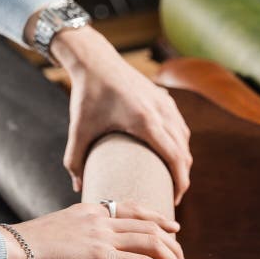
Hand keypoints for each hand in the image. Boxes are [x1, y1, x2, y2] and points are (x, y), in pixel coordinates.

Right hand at [0, 202, 189, 258]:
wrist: (8, 250)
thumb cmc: (19, 254)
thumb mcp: (47, 244)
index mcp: (86, 210)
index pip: (130, 207)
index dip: (155, 216)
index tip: (172, 226)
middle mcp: (99, 218)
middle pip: (148, 224)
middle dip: (171, 242)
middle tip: (183, 257)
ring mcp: (102, 236)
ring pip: (152, 242)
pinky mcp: (101, 257)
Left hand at [50, 27, 191, 203]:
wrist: (95, 60)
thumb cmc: (87, 95)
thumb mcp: (79, 129)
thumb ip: (74, 160)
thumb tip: (78, 187)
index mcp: (145, 122)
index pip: (174, 157)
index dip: (180, 181)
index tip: (175, 198)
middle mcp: (161, 112)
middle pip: (183, 152)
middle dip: (182, 176)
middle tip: (172, 195)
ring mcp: (166, 103)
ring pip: (184, 139)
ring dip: (183, 160)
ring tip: (173, 177)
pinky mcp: (164, 98)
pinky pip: (180, 126)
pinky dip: (180, 143)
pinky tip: (172, 154)